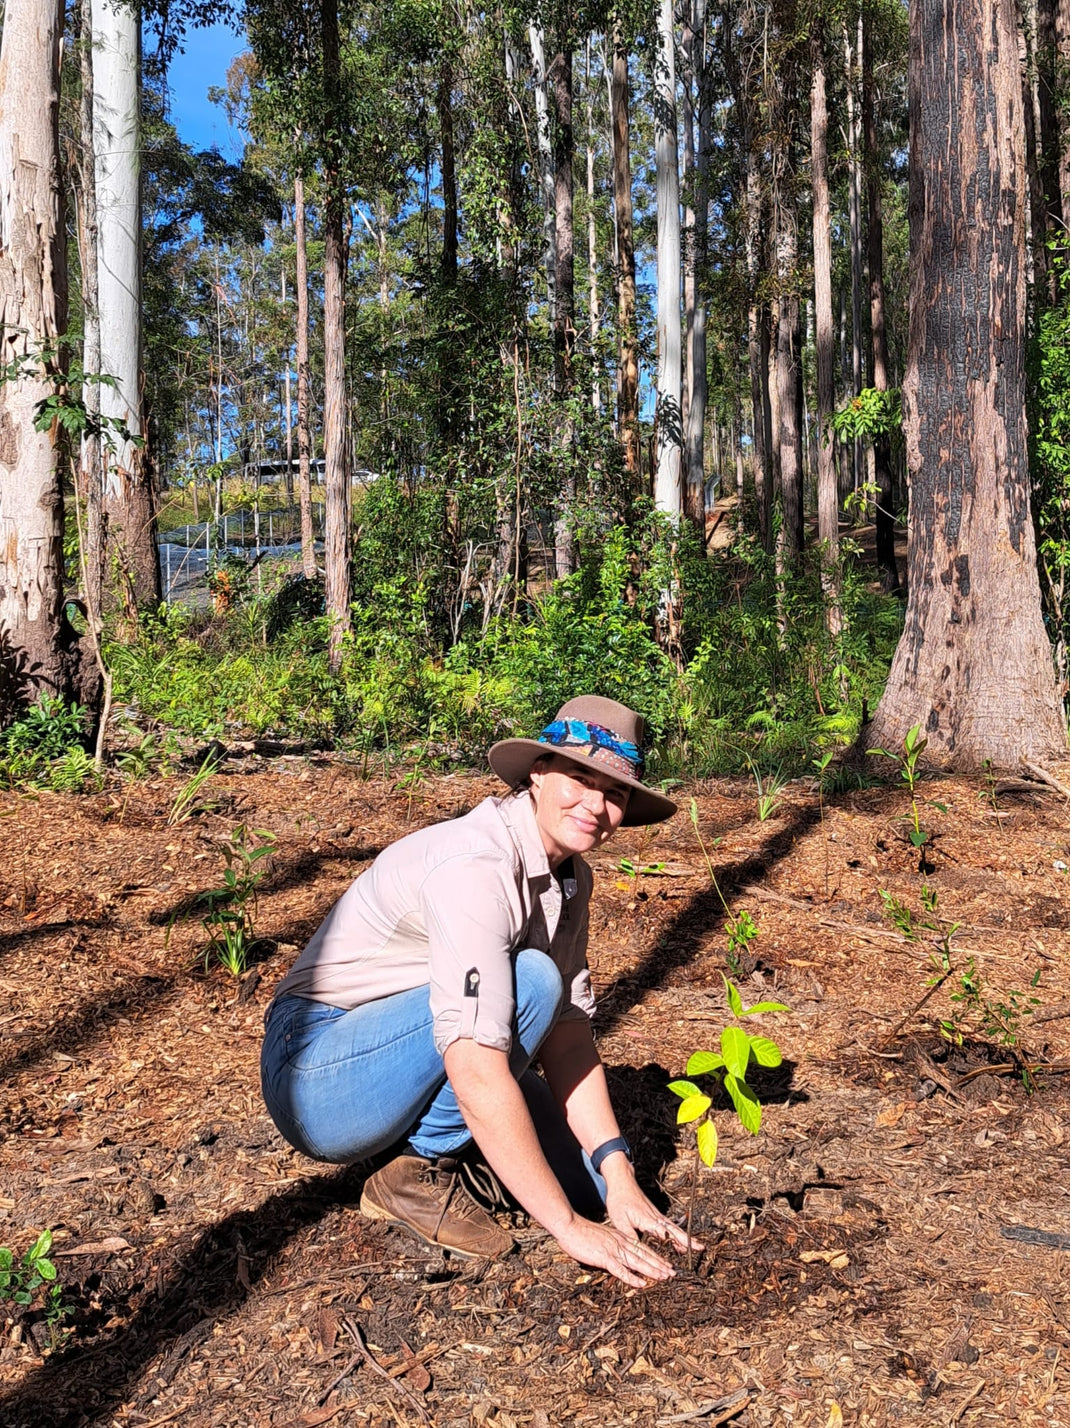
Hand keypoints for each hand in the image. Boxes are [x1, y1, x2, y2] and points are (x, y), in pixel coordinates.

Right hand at [555, 1215, 682, 1287]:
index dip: (655, 1257)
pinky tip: (642, 1284)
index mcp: (620, 1237)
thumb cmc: (581, 1233)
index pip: (642, 1248)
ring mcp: (613, 1249)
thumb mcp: (601, 1238)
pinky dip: (632, 1277)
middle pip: (644, 1254)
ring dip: (652, 1270)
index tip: (666, 1264)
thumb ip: (610, 1247)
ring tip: (664, 1277)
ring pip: (637, 1262)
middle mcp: (620, 1242)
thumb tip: (617, 1257)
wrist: (569, 1225)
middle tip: (672, 1273)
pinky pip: (621, 1270)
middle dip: (659, 1265)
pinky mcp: (604, 1256)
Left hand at [604, 1174, 702, 1257]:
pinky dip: (678, 1232)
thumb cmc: (619, 1200)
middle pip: (674, 1230)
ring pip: (674, 1227)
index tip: (683, 1251)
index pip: (664, 1233)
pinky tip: (681, 1239)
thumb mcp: (619, 1220)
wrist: (622, 1182)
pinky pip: (670, 1225)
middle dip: (687, 1240)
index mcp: (648, 1219)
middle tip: (700, 1248)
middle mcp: (655, 1217)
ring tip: (696, 1246)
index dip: (674, 1243)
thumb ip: (629, 1236)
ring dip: (685, 1237)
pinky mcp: (655, 1214)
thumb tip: (637, 1252)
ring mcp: (657, 1215)